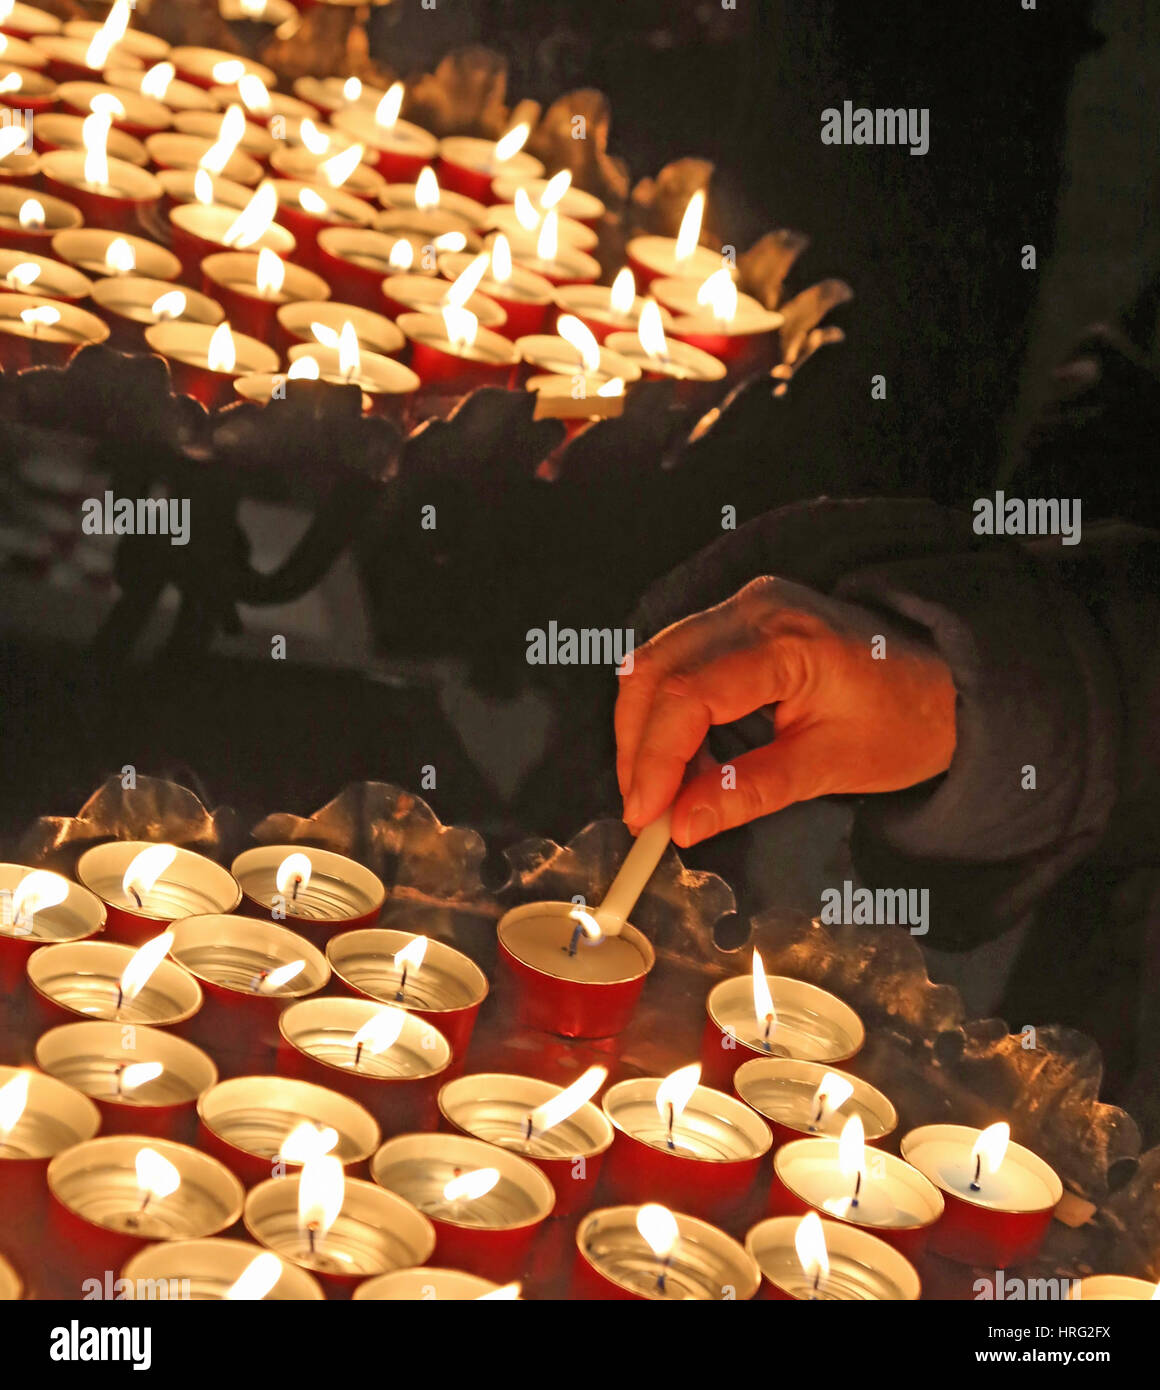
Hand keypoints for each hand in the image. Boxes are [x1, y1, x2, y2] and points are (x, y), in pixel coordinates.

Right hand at [616, 576, 957, 845]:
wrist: (943, 680)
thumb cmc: (900, 721)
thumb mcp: (827, 767)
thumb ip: (749, 792)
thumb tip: (683, 824)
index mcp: (788, 641)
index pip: (689, 694)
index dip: (655, 759)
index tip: (647, 816)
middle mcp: (755, 607)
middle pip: (655, 669)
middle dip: (637, 747)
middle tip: (645, 811)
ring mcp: (743, 604)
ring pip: (654, 661)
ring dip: (643, 729)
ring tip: (660, 790)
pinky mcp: (737, 617)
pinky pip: (675, 658)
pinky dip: (662, 711)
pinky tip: (679, 758)